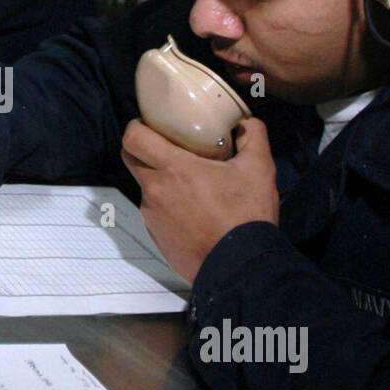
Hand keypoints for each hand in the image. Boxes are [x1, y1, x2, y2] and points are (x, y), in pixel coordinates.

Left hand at [121, 117, 278, 282]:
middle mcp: (155, 191)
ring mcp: (152, 217)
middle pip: (131, 159)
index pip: (133, 138)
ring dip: (159, 180)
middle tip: (165, 146)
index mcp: (173, 169)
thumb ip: (253, 137)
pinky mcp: (156, 237)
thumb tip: (246, 122)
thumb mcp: (258, 170)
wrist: (239, 267)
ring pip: (145, 188)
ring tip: (187, 183)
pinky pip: (155, 213)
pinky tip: (191, 211)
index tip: (149, 124)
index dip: (136, 126)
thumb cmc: (246, 216)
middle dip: (141, 149)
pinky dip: (167, 206)